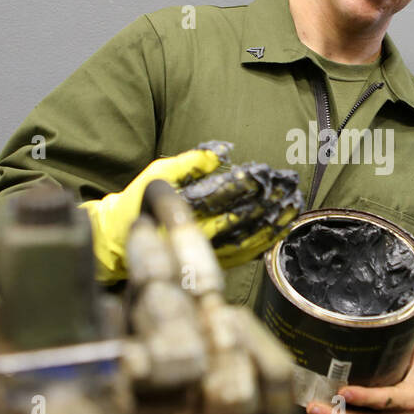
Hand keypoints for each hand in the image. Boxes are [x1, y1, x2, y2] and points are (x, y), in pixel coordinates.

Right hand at [79, 143, 302, 281]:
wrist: (120, 240)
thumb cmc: (140, 200)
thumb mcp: (159, 172)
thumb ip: (190, 162)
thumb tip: (223, 151)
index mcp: (187, 208)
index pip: (224, 195)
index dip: (248, 184)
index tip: (268, 173)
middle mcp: (200, 233)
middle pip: (242, 218)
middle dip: (268, 202)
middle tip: (291, 188)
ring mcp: (207, 251)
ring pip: (247, 239)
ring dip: (272, 224)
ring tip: (292, 208)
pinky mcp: (210, 262)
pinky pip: (242, 255)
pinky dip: (263, 243)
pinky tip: (279, 231)